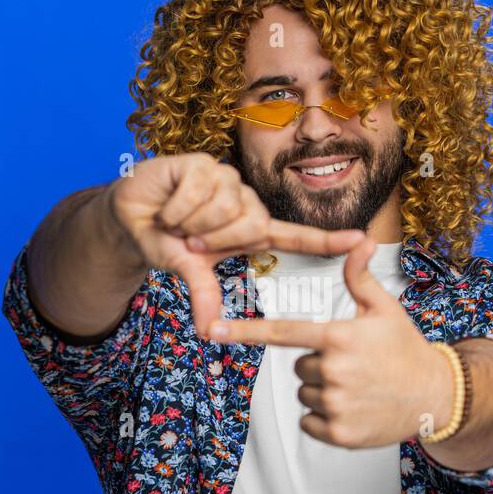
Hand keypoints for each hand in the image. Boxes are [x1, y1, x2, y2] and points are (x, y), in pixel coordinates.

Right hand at [109, 153, 364, 335]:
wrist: (131, 216)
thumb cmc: (165, 240)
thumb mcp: (187, 270)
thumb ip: (203, 295)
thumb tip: (208, 331)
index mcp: (250, 229)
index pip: (296, 236)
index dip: (328, 241)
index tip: (361, 242)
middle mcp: (245, 202)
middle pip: (253, 226)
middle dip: (216, 240)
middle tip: (190, 240)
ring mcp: (226, 179)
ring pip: (225, 208)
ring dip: (192, 222)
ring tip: (177, 220)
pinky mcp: (203, 163)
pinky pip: (199, 191)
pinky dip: (176, 207)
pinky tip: (168, 204)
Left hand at [207, 236, 455, 447]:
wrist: (435, 395)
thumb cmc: (406, 348)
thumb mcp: (385, 309)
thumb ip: (360, 277)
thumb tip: (361, 240)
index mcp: (339, 337)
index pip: (283, 332)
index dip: (246, 331)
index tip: (214, 330)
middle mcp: (334, 370)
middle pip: (299, 366)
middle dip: (320, 365)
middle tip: (354, 367)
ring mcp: (336, 404)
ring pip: (305, 394)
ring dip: (323, 392)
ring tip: (358, 388)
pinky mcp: (339, 433)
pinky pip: (309, 422)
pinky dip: (324, 420)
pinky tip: (354, 410)